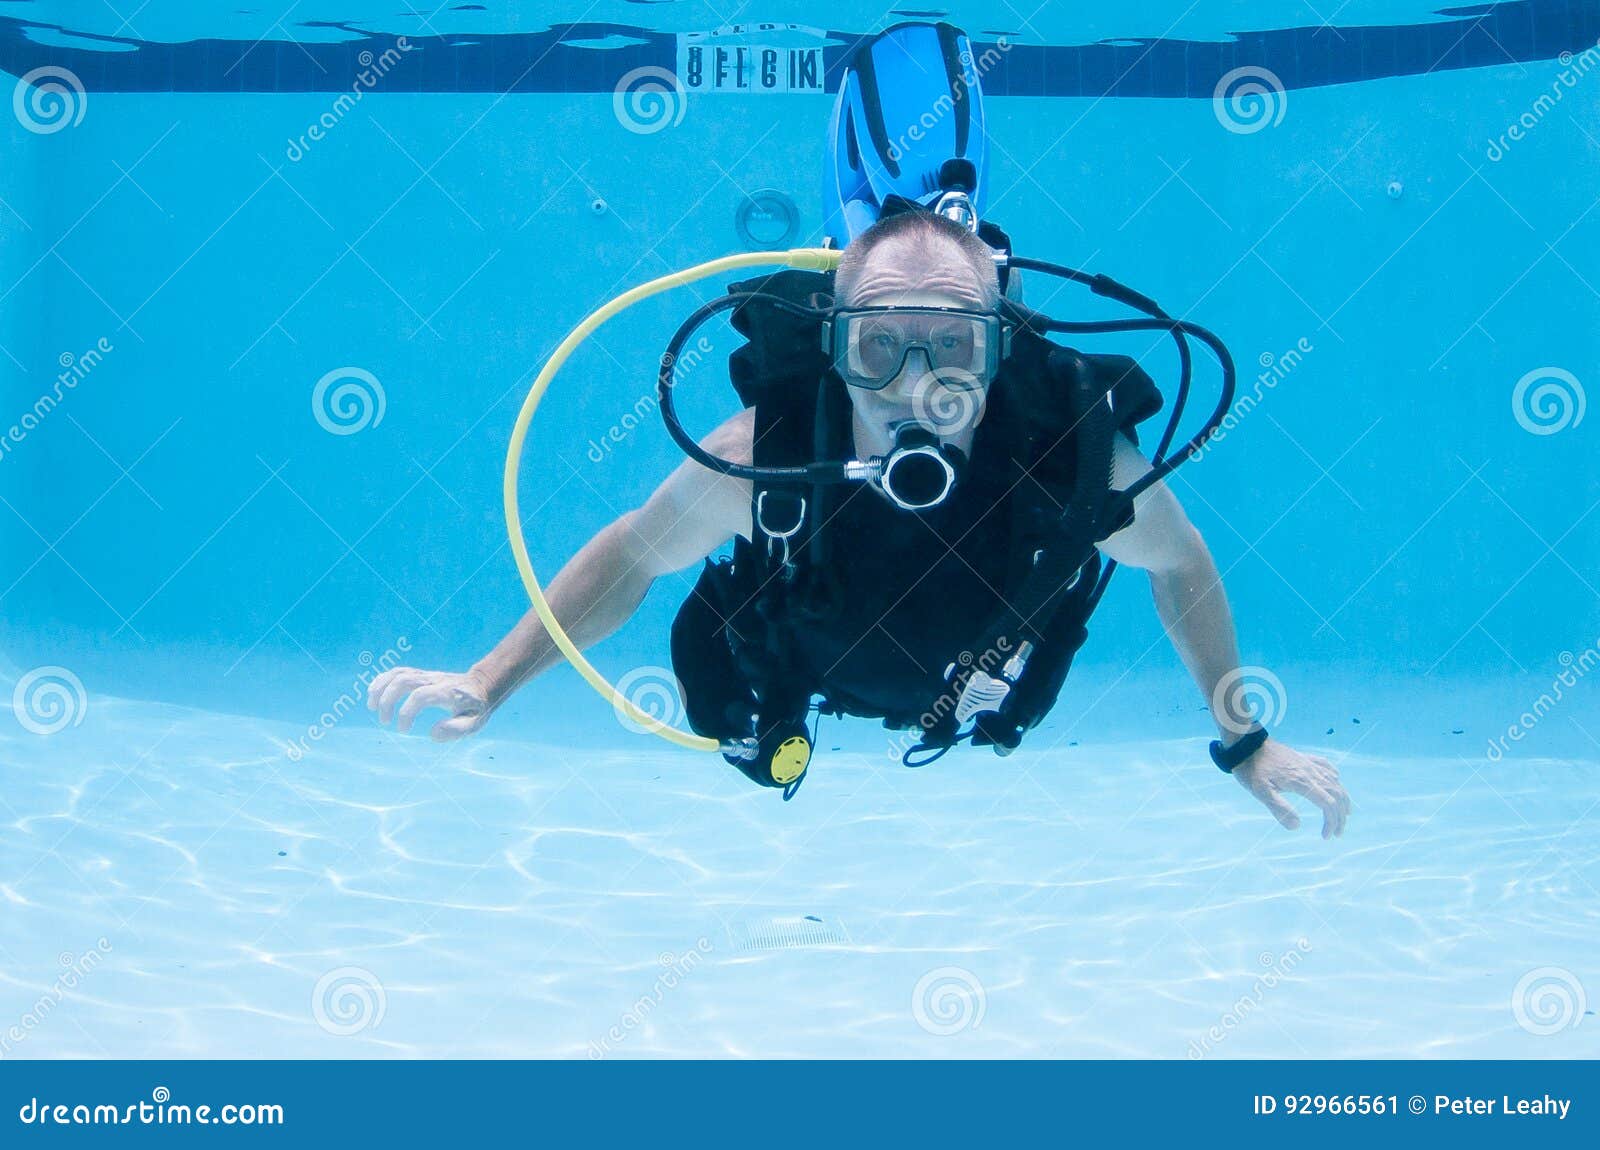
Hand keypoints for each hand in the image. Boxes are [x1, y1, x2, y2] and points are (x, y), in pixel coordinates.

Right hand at [367, 666, 490, 741]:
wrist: (483, 685)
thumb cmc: (477, 708)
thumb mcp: (475, 723)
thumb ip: (457, 730)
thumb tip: (432, 733)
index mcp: (446, 692)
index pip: (420, 696)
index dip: (406, 713)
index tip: (403, 731)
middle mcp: (434, 680)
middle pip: (404, 681)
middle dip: (388, 700)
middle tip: (384, 721)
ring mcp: (427, 675)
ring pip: (399, 673)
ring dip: (381, 688)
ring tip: (371, 706)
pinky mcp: (422, 675)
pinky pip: (399, 671)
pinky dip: (383, 679)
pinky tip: (374, 693)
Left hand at [1232, 739, 1350, 837]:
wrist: (1246, 744)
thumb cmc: (1252, 770)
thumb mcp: (1260, 792)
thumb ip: (1279, 809)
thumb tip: (1297, 825)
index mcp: (1302, 782)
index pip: (1328, 804)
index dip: (1331, 822)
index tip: (1325, 836)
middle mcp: (1310, 772)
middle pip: (1337, 795)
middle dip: (1340, 816)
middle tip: (1337, 832)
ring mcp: (1308, 763)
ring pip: (1335, 781)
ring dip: (1342, 799)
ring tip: (1343, 814)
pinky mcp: (1303, 757)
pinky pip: (1326, 767)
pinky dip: (1335, 778)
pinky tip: (1336, 781)